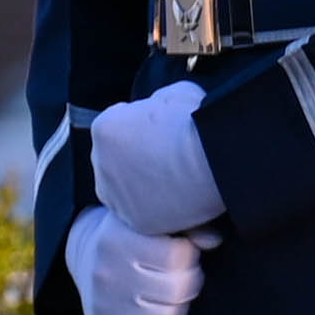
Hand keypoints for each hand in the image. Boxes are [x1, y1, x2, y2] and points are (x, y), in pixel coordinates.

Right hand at [62, 203, 206, 314]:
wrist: (83, 255)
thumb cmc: (129, 235)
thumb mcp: (148, 220)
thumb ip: (185, 226)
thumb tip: (213, 240)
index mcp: (116, 241)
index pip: (178, 256)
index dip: (190, 254)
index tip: (182, 251)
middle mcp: (107, 275)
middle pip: (178, 289)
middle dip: (190, 281)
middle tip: (182, 274)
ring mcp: (105, 307)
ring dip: (180, 307)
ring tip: (171, 294)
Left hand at [77, 84, 221, 237]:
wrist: (214, 157)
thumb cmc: (196, 122)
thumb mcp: (175, 93)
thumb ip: (158, 102)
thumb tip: (160, 109)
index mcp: (104, 128)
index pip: (119, 127)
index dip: (146, 128)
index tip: (167, 134)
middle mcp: (100, 162)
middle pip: (117, 161)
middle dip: (138, 159)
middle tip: (172, 159)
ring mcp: (116, 194)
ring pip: (127, 190)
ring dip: (145, 186)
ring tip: (178, 180)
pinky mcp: (136, 220)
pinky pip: (144, 214)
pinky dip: (160, 209)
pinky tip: (180, 200)